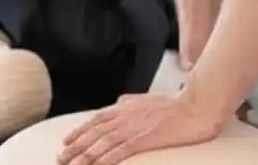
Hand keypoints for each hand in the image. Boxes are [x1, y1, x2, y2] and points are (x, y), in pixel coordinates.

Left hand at [57, 93, 224, 164]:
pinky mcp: (146, 138)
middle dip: (75, 147)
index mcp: (124, 107)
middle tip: (61, 158)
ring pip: (103, 143)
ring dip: (85, 156)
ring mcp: (134, 127)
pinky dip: (107, 158)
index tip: (66, 141)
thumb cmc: (175, 105)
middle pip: (93, 133)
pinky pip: (121, 150)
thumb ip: (130, 102)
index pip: (94, 120)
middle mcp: (124, 116)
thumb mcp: (146, 99)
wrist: (197, 105)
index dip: (78, 131)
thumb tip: (119, 102)